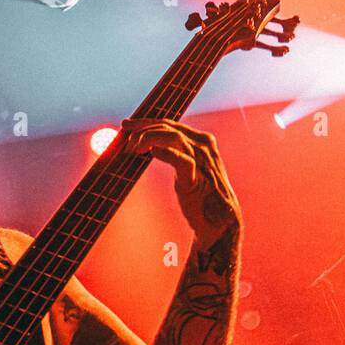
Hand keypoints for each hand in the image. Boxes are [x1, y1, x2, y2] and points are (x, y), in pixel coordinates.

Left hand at [121, 118, 240, 249]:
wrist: (218, 221)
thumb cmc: (201, 196)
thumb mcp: (188, 169)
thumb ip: (175, 155)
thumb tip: (151, 148)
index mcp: (200, 140)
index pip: (170, 123)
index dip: (146, 122)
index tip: (127, 125)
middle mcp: (202, 145)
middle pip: (168, 126)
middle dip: (143, 128)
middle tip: (125, 138)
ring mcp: (201, 160)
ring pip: (173, 136)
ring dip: (148, 138)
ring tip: (133, 148)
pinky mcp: (197, 178)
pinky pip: (180, 159)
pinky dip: (164, 152)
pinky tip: (151, 153)